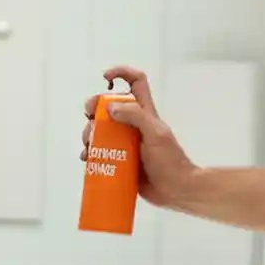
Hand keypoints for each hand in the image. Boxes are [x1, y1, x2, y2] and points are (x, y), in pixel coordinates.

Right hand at [82, 66, 197, 207]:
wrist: (176, 191)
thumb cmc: (170, 161)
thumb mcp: (155, 134)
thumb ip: (136, 116)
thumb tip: (110, 107)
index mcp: (145, 113)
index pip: (136, 82)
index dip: (121, 73)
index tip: (105, 78)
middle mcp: (134, 125)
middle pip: (108, 107)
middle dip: (94, 108)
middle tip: (90, 118)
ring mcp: (126, 143)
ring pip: (101, 130)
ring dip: (90, 133)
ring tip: (90, 144)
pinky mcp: (120, 160)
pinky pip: (100, 152)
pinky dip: (90, 152)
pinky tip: (88, 158)